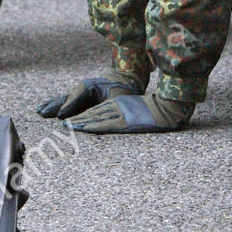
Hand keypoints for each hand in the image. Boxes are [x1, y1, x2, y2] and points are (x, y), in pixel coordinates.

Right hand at [36, 74, 141, 118]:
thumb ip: (106, 110)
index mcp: (93, 85)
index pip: (79, 95)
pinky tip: (47, 108)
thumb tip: (94, 121)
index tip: (61, 115)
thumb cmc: (126, 90)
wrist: (128, 78)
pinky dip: (58, 105)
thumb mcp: (119, 100)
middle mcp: (85, 88)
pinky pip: (68, 102)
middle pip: (68, 97)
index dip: (70, 106)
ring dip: (53, 106)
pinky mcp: (82, 98)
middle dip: (56, 106)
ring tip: (40, 111)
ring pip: (65, 100)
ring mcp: (82, 93)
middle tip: (43, 113)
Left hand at [64, 93, 193, 133]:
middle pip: (92, 113)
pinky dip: (90, 126)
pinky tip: (81, 128)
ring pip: (94, 117)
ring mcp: (119, 114)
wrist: (169, 108)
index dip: (83, 115)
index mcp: (120, 103)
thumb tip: (124, 119)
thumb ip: (128, 112)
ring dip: (79, 123)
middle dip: (77, 119)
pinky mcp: (123, 121)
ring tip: (67, 127)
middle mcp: (117, 107)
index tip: (72, 121)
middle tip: (63, 124)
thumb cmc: (159, 110)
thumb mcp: (139, 108)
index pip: (97, 110)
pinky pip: (103, 124)